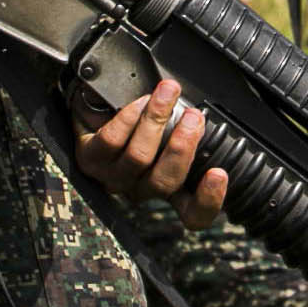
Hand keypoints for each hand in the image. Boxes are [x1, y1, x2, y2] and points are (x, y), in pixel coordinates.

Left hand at [75, 78, 228, 228]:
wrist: (98, 101)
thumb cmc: (139, 116)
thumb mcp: (171, 126)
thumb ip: (189, 132)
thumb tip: (203, 120)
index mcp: (167, 186)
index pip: (192, 213)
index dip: (208, 201)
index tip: (218, 173)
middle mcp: (140, 188)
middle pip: (164, 183)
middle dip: (182, 148)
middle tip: (194, 118)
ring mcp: (113, 177)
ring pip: (139, 158)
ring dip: (156, 120)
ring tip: (168, 93)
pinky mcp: (89, 159)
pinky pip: (112, 141)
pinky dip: (129, 117)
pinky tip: (139, 100)